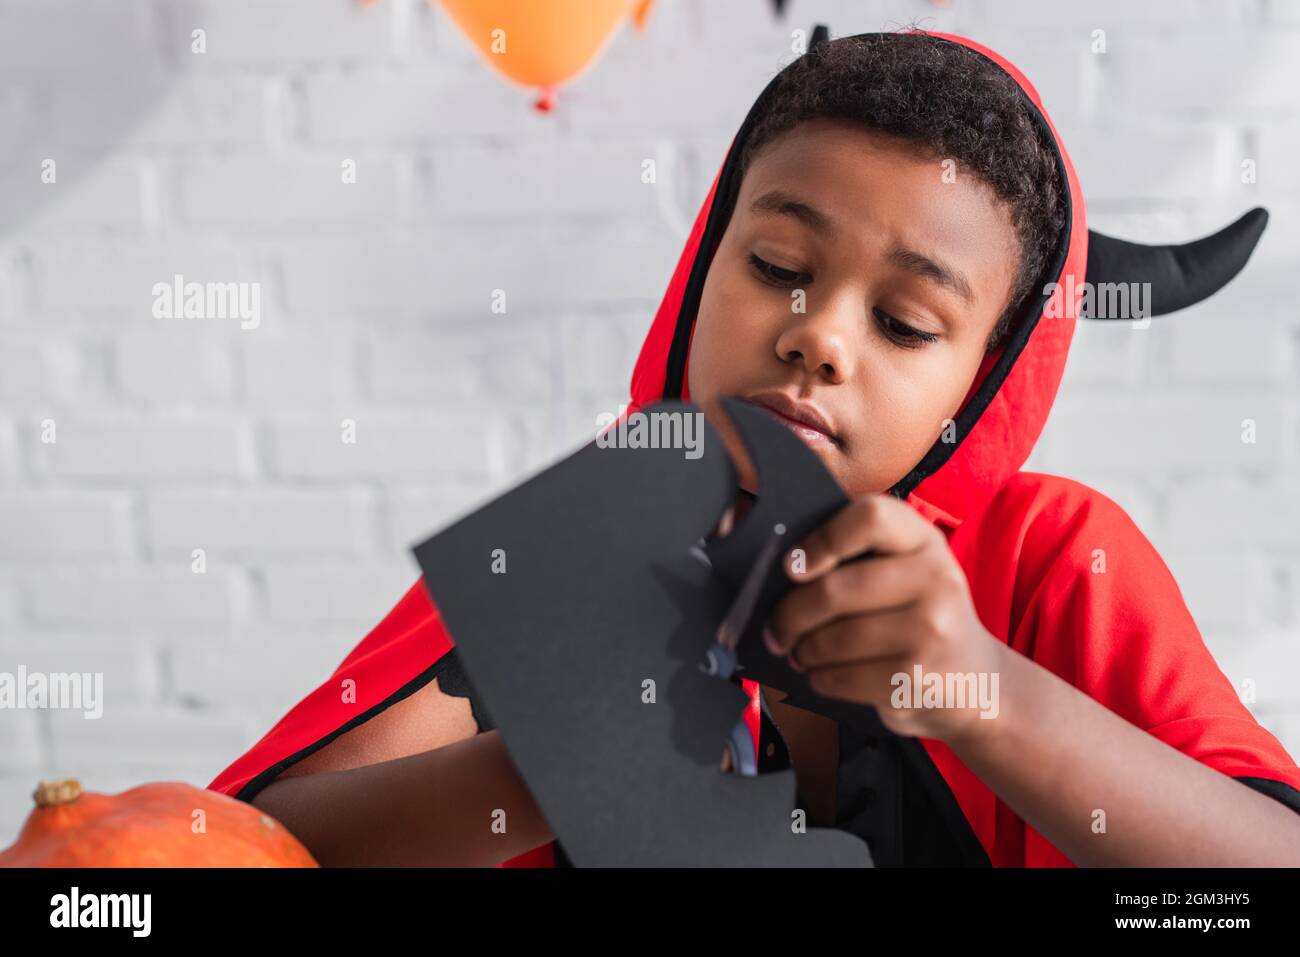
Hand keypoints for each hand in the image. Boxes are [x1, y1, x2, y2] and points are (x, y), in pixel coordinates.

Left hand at [764, 494, 1006, 742]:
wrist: (978, 682)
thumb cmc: (921, 618)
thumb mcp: (909, 571)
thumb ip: (861, 558)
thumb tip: (784, 572)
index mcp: (925, 541)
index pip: (870, 517)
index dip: (822, 539)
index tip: (792, 567)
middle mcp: (936, 579)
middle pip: (835, 590)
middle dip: (790, 616)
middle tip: (776, 631)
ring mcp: (930, 630)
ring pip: (832, 639)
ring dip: (803, 651)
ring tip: (800, 653)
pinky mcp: (916, 678)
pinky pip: (841, 676)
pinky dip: (820, 678)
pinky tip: (823, 674)